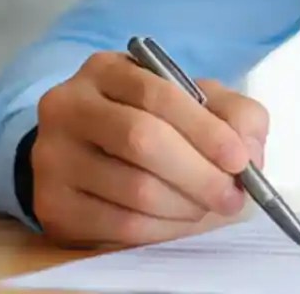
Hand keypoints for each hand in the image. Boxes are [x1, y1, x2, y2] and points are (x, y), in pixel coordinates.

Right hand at [32, 51, 268, 246]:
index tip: (240, 160)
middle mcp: (68, 106)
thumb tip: (249, 150)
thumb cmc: (154, 122)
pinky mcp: (51, 203)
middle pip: (142, 140)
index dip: (206, 130)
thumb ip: (234, 113)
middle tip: (232, 196)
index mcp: (106, 70)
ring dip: (185, 205)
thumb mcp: (196, 102)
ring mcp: (51, 155)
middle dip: (199, 173)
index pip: (158, 94)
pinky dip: (162, 229)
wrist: (89, 154)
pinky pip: (118, 224)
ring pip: (133, 188)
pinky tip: (179, 221)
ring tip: (208, 207)